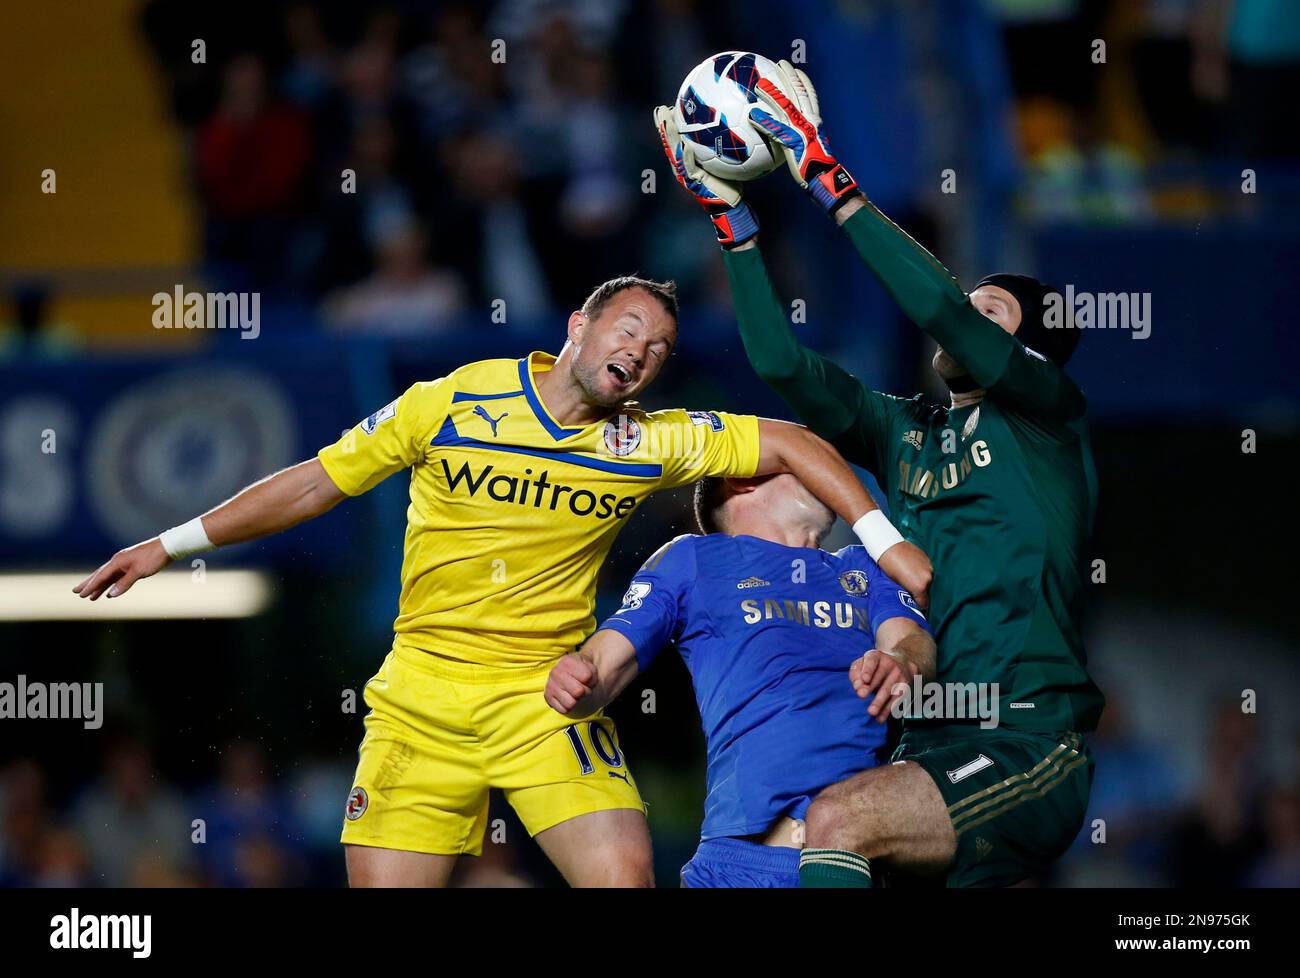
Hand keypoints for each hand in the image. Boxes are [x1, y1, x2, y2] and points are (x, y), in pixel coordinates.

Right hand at [73, 538, 171, 600]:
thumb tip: (111, 595)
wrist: (168, 547)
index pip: (101, 576)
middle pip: (100, 575)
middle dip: (89, 584)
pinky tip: (108, 591)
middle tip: (75, 592)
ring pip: (108, 577)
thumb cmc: (154, 558)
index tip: (81, 594)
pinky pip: (117, 577)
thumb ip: (125, 583)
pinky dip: (111, 584)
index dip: (91, 586)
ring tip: (89, 596)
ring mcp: (125, 563)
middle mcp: (118, 561)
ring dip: (99, 586)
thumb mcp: (139, 571)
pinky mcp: (132, 566)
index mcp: (118, 561)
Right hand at [545, 652, 599, 716]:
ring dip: (576, 700)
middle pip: (578, 692)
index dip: (591, 679)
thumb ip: (591, 674)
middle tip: (582, 687)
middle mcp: (556, 672)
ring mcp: (550, 685)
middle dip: (584, 691)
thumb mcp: (591, 668)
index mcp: (567, 662)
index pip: (586, 676)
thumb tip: (581, 687)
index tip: (587, 677)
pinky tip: (568, 697)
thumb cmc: (583, 672)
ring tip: (574, 692)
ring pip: (570, 703)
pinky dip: (569, 706)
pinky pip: (563, 710)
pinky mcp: (547, 697)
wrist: (572, 676)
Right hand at [653, 105, 758, 248]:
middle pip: (670, 143)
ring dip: (669, 138)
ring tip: (666, 123)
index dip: (670, 124)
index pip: (677, 138)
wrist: (731, 205)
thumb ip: (723, 144)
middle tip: (661, 109)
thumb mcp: (725, 160)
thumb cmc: (730, 183)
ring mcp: (687, 175)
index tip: (670, 107)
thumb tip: (735, 123)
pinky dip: (686, 156)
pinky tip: (685, 145)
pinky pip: (688, 168)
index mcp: (688, 160)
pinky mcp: (694, 183)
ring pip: (674, 153)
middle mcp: (683, 167)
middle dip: (664, 127)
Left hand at [748, 60, 858, 214]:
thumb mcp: (810, 149)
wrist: (824, 177)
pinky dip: (764, 121)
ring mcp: (802, 128)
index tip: (797, 70)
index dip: (804, 81)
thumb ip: (801, 139)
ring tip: (760, 81)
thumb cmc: (817, 168)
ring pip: (786, 105)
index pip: (810, 96)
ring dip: (772, 92)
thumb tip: (791, 139)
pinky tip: (752, 115)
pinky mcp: (793, 140)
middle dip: (789, 76)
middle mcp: (810, 120)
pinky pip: (775, 129)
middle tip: (780, 63)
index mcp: (815, 121)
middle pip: (799, 92)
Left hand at [851, 649, 919, 721]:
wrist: (902, 662)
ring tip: (871, 712)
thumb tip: (857, 687)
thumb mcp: (863, 663)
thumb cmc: (874, 666)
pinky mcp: (905, 688)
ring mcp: (899, 676)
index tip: (864, 679)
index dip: (868, 670)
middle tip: (861, 695)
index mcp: (877, 656)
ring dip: (880, 702)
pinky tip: (880, 718)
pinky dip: (888, 711)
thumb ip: (856, 673)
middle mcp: (890, 665)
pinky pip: (897, 701)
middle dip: (871, 687)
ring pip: (890, 690)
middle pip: (880, 677)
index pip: (872, 661)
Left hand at [876, 541, 932, 611]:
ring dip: (921, 581)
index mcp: (920, 586)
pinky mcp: (928, 559)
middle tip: (909, 589)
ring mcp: (929, 567)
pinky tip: (912, 569)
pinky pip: (927, 570)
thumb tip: (911, 597)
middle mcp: (928, 578)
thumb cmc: (889, 566)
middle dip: (919, 592)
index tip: (912, 603)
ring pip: (927, 580)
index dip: (917, 604)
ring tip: (910, 577)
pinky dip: (921, 572)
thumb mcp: (896, 584)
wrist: (888, 546)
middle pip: (927, 591)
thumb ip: (908, 592)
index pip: (924, 603)